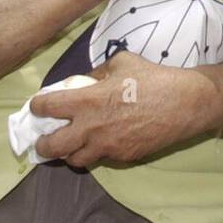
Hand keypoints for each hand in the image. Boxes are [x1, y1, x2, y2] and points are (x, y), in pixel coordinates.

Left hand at [31, 51, 214, 167]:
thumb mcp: (123, 63)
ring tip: (73, 144)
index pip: (47, 107)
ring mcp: (107, 146)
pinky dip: (97, 152)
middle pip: (51, 146)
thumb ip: (99, 73)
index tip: (37, 106)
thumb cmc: (154, 79)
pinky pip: (101, 158)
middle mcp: (91, 128)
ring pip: (73, 159)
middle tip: (44, 138)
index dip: (37, 107)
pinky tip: (104, 142)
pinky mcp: (123, 157)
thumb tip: (87, 80)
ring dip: (69, 152)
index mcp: (87, 101)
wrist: (185, 104)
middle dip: (42, 144)